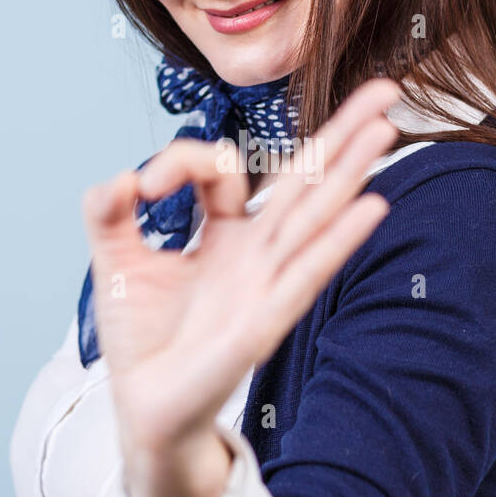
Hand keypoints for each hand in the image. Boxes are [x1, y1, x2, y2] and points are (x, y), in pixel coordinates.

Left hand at [81, 76, 401, 496]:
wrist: (144, 409)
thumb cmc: (142, 339)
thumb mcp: (113, 260)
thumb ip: (108, 210)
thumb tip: (122, 176)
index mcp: (224, 235)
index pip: (229, 170)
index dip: (189, 159)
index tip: (143, 186)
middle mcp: (255, 253)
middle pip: (307, 181)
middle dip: (344, 133)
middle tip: (386, 88)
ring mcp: (266, 283)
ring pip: (316, 214)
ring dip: (352, 170)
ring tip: (387, 128)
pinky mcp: (265, 320)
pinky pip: (308, 271)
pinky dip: (340, 239)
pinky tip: (373, 204)